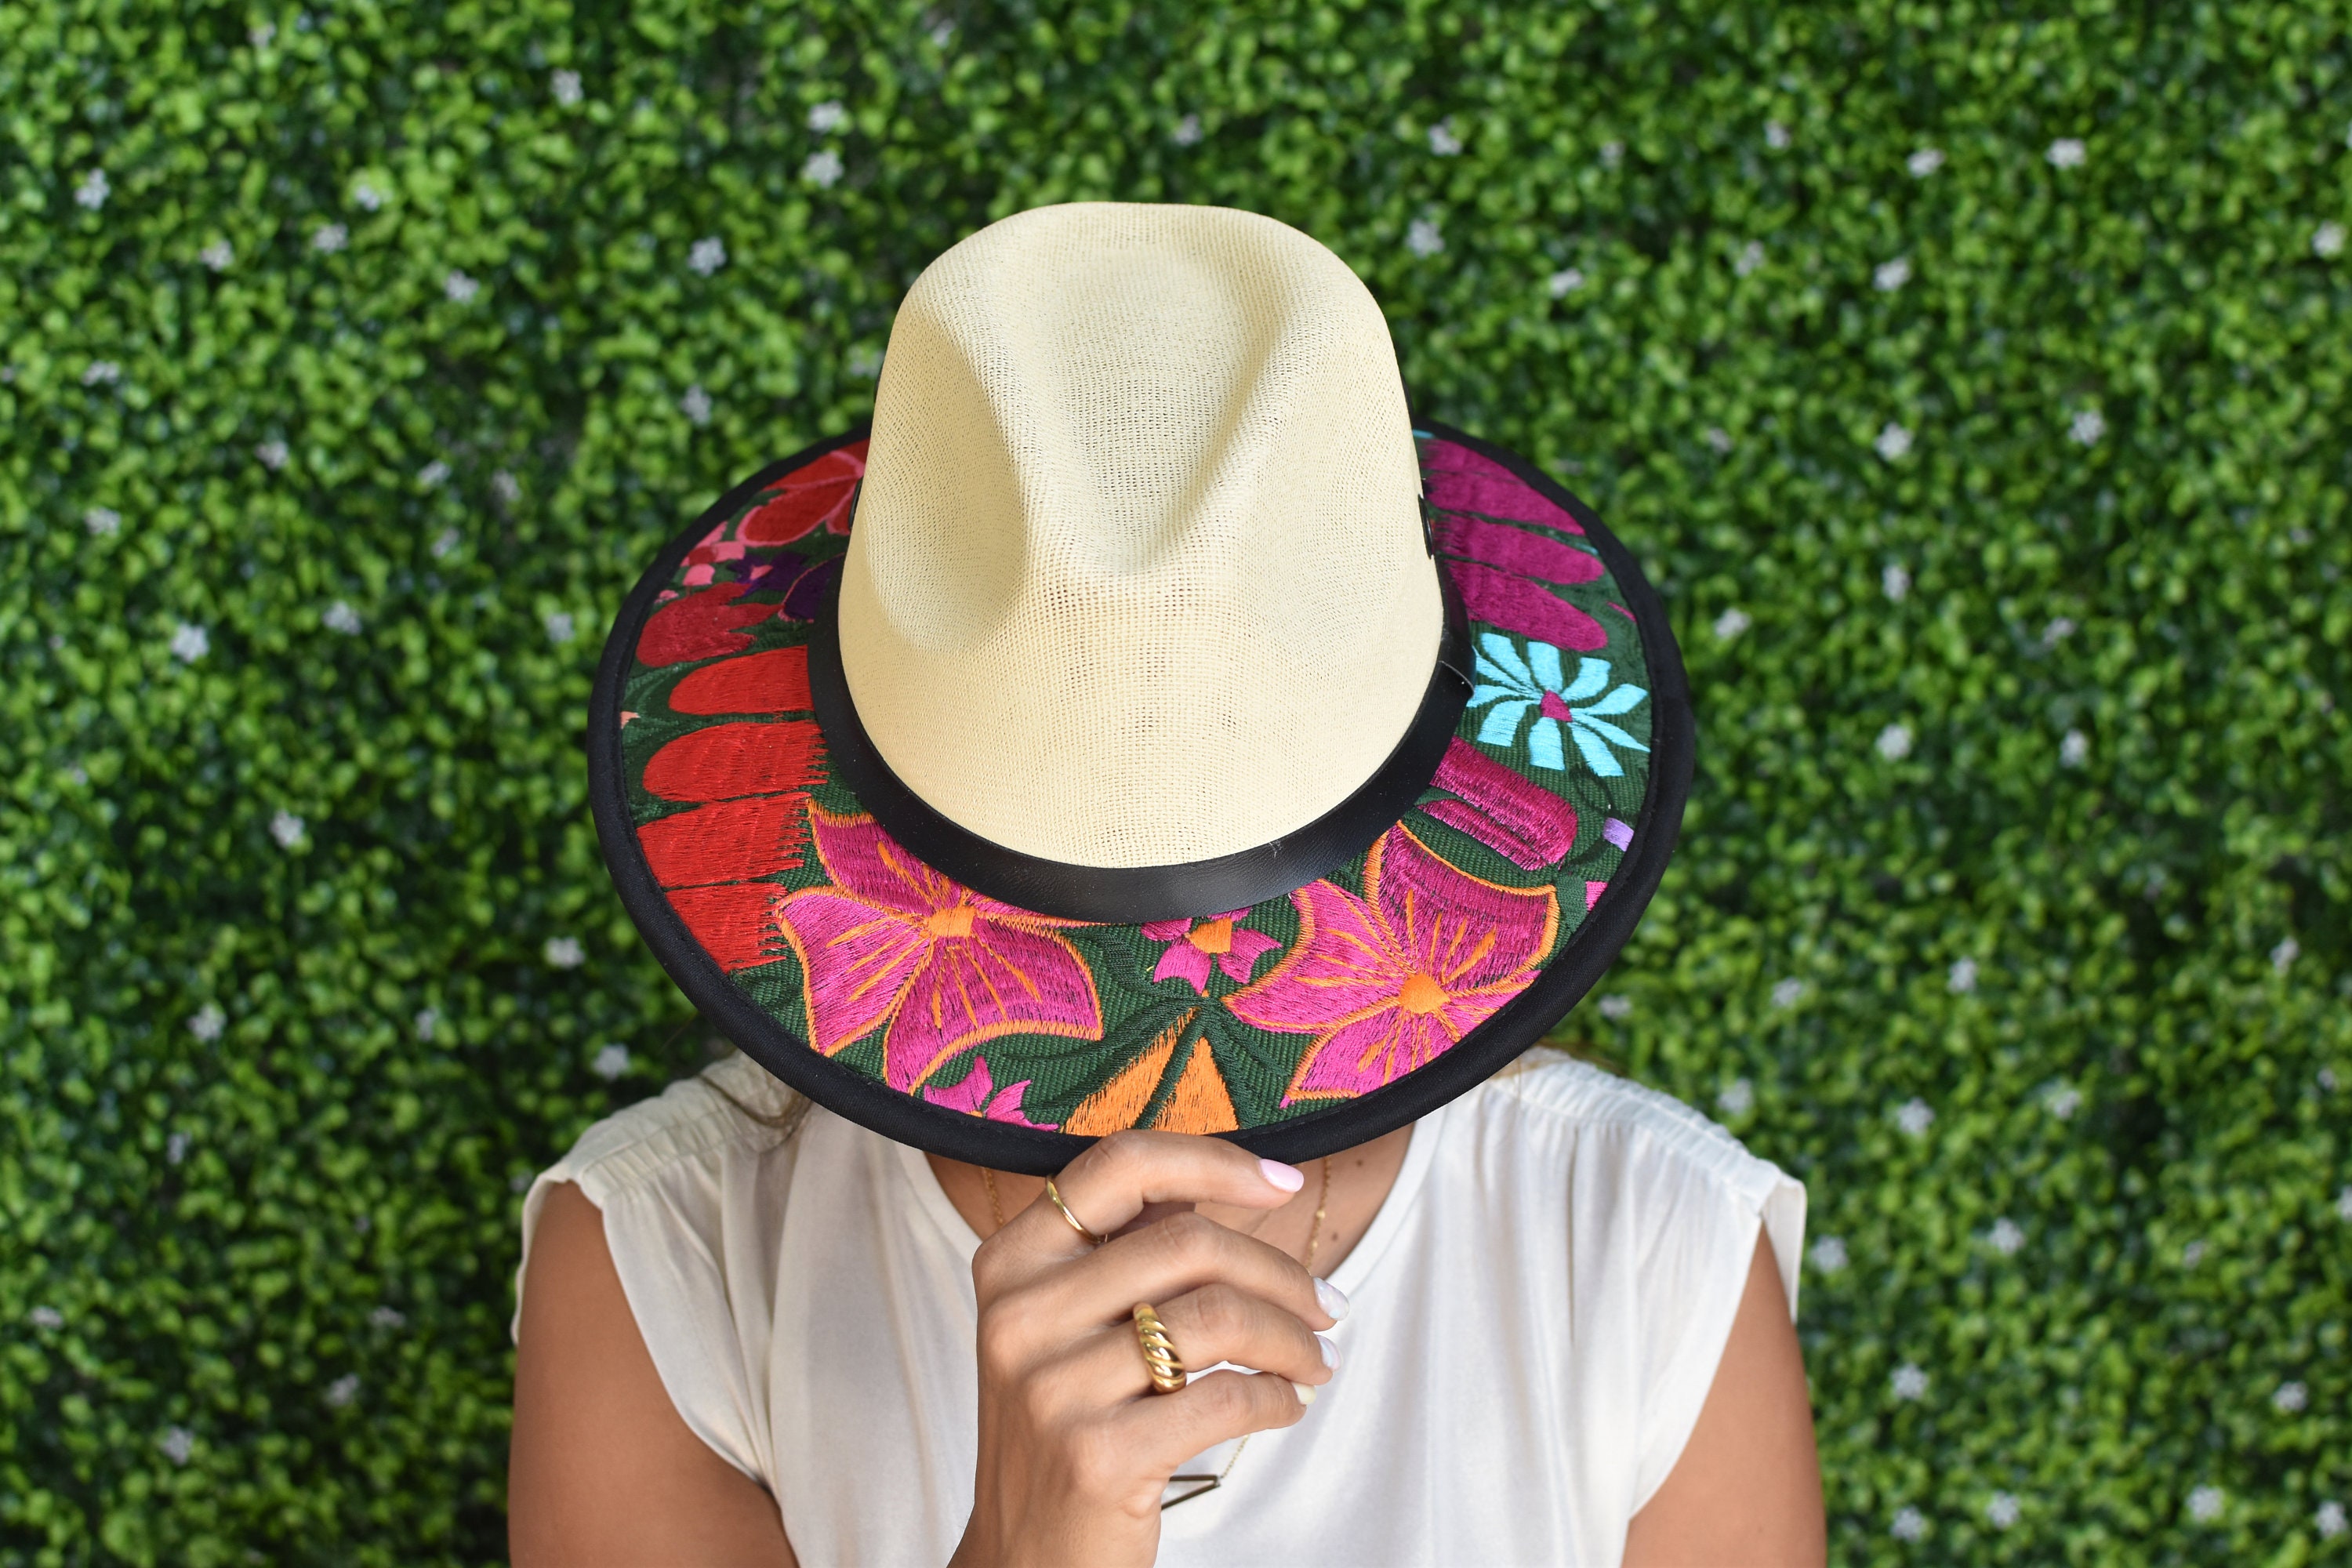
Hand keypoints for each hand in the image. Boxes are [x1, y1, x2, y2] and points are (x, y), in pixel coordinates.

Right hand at [949, 1131, 1343, 1567]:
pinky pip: (1226, 1399)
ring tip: (1317, 1361)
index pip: (1122, 1165)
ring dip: (1292, 1338)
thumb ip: (1133, 1249)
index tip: (1282, 1184)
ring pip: (1218, 1316)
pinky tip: (1286, 1407)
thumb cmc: (1072, 1425)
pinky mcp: (1096, 1454)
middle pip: (1190, 1242)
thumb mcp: (1070, 1324)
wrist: (1027, 1558)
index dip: (1214, 1161)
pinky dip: (1277, 1399)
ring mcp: (1052, 1386)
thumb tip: (1232, 1181)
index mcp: (1012, 1261)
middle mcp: (1021, 1314)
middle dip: (1282, 1272)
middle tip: (1327, 1307)